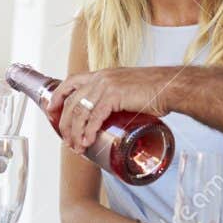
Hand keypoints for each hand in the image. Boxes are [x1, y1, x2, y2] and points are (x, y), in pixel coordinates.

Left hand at [47, 67, 174, 153]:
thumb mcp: (128, 87)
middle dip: (65, 124)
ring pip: (80, 112)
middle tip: (67, 141)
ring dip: (75, 132)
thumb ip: (116, 96)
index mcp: (102, 75)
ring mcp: (106, 86)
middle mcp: (100, 78)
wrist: (170, 86)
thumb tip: (110, 114)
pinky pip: (94, 117)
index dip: (59, 97)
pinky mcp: (114, 96)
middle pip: (72, 102)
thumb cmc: (154, 90)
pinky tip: (87, 141)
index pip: (71, 82)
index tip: (52, 111)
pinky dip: (89, 131)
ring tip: (77, 147)